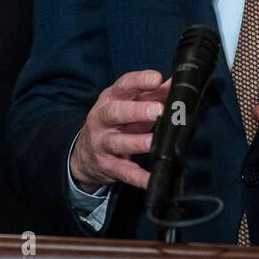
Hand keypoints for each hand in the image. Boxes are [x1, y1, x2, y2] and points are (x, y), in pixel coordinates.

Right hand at [70, 70, 170, 191]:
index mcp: (110, 99)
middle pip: (115, 112)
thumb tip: (174, 83)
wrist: (84, 154)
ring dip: (136, 142)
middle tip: (157, 109)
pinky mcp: (107, 166)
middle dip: (136, 110)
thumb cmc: (114, 123)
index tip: (156, 79)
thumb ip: (151, 93)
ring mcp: (103, 144)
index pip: (123, 86)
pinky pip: (124, 172)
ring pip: (117, 142)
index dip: (139, 81)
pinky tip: (151, 179)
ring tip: (152, 141)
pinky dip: (138, 177)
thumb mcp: (128, 104)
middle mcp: (102, 120)